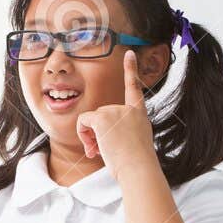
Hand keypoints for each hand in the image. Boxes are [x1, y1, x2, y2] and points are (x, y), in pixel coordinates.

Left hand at [75, 50, 156, 176]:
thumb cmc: (136, 164)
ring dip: (90, 137)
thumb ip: (119, 134)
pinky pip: (83, 122)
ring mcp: (115, 111)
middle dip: (97, 133)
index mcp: (139, 114)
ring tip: (99, 152)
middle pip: (101, 114)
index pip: (134, 88)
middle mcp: (128, 109)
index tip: (128, 53)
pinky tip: (94, 148)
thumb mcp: (133, 144)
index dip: (131, 69)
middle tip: (101, 151)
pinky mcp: (102, 117)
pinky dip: (83, 135)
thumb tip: (94, 143)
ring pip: (91, 120)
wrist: (138, 168)